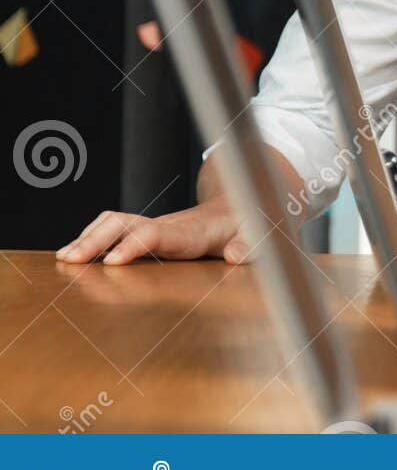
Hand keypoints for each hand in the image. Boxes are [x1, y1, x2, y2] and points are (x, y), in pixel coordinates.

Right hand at [55, 143, 304, 264]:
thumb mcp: (258, 237)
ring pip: (113, 223)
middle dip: (96, 240)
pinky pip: (112, 228)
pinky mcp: (146, 231)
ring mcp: (154, 226)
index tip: (113, 261)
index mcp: (193, 232)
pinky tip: (72, 255)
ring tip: (64, 259)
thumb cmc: (248, 227)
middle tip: (72, 260)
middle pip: (124, 223)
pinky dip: (89, 238)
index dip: (135, 245)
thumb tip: (237, 255)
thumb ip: (249, 247)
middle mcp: (168, 225)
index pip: (159, 234)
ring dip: (87, 239)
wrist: (242, 208)